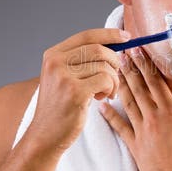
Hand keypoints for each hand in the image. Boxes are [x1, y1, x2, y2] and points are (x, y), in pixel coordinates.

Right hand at [27, 27, 127, 154]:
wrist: (45, 136)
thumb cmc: (60, 107)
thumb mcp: (64, 77)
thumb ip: (81, 61)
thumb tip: (114, 46)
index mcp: (53, 55)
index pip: (87, 35)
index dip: (109, 34)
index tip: (126, 37)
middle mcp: (56, 62)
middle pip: (99, 49)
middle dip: (114, 61)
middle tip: (115, 76)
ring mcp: (64, 76)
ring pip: (104, 66)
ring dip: (113, 80)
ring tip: (106, 92)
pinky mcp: (74, 92)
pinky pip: (106, 80)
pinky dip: (111, 89)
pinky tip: (102, 98)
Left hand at [98, 46, 171, 170]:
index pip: (156, 83)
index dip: (146, 65)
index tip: (139, 51)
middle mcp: (155, 119)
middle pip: (139, 88)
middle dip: (129, 69)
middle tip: (121, 53)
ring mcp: (143, 132)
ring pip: (128, 103)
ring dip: (119, 85)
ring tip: (112, 70)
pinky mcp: (135, 147)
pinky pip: (120, 127)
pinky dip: (110, 115)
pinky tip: (101, 105)